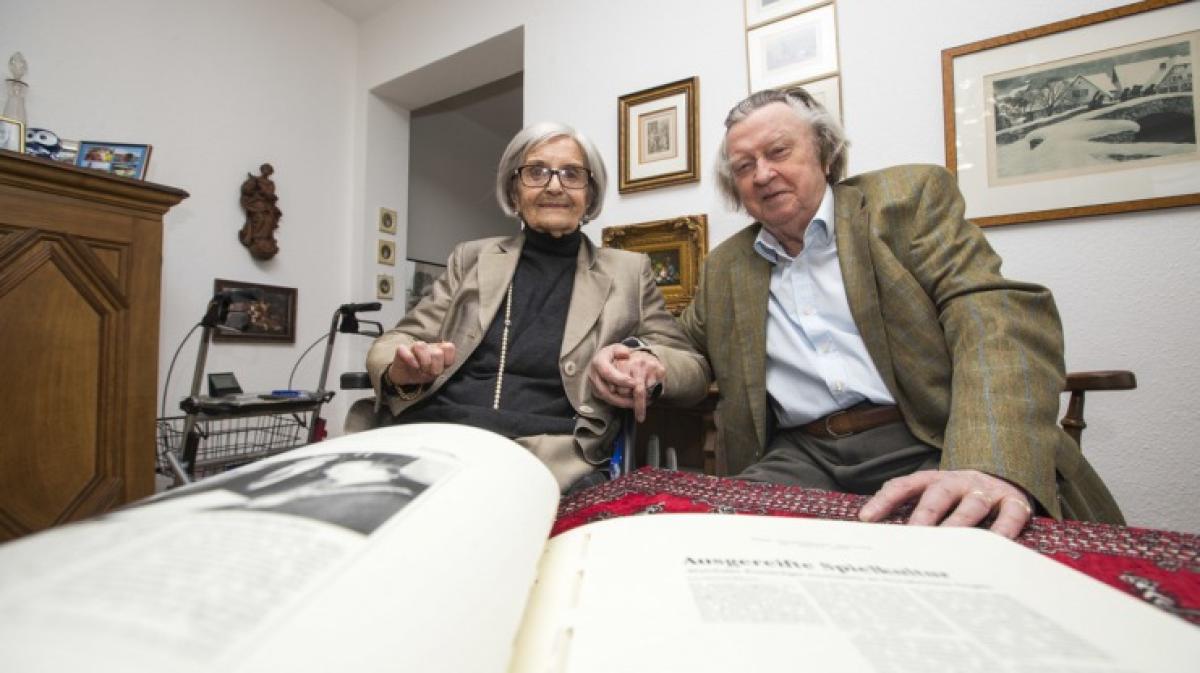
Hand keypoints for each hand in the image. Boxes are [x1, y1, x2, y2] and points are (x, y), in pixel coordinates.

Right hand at [388, 341, 455, 385]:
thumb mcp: (437, 371)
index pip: (449, 347)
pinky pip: (403, 349)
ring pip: (420, 346)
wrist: (406, 376)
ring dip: (424, 363)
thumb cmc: (423, 372)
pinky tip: (414, 366)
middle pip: (437, 353)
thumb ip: (444, 363)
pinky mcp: (401, 350)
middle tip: (430, 373)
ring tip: (421, 371)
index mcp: (438, 349)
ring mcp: (413, 347)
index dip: (447, 361)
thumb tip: (442, 351)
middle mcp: (427, 346)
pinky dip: (410, 359)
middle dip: (435, 368)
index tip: (442, 368)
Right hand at [587, 343, 664, 422]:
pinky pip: (608, 400)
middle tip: (637, 399)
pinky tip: (631, 403)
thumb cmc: (612, 354)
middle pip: (605, 390)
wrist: (602, 360)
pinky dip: (619, 403)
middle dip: (622, 396)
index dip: (621, 379)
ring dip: (622, 403)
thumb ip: (622, 350)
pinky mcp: (596, 393)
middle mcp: (593, 375)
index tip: (635, 383)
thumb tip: (626, 354)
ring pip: (607, 398)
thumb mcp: (617, 348)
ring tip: (636, 404)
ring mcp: (593, 385)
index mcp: (598, 362)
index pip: (608, 373)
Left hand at [857, 469, 1034, 538]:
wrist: (1009, 475)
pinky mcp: (1014, 502)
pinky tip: (996, 544)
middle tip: (912, 535)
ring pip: (971, 506)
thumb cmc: (962, 496)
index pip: (904, 485)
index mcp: (934, 479)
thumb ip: (910, 509)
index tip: (866, 518)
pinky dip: (1004, 529)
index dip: (884, 500)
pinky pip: (1010, 515)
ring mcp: (986, 490)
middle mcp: (959, 481)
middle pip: (938, 494)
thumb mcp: (936, 495)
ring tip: (948, 543)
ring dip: (959, 523)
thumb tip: (876, 530)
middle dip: (923, 514)